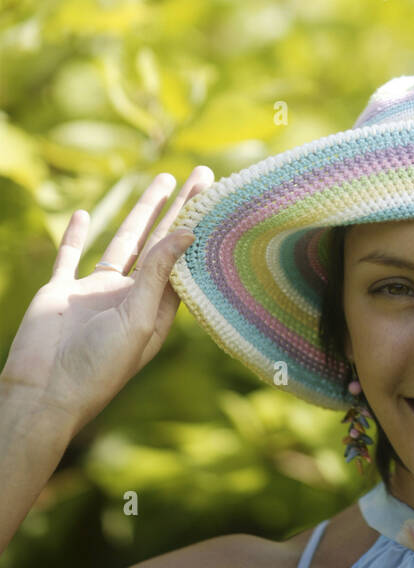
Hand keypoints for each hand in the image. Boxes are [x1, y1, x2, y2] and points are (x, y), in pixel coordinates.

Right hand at [0, 166, 212, 435]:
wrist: (42, 393)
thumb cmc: (98, 368)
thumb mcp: (137, 320)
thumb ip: (158, 274)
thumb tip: (189, 231)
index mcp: (155, 309)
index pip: (184, 257)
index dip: (199, 226)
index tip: (217, 195)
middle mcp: (130, 297)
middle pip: (161, 241)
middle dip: (179, 208)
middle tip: (202, 174)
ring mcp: (95, 293)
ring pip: (123, 241)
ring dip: (141, 213)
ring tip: (160, 180)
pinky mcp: (62, 292)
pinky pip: (70, 256)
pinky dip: (75, 235)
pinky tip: (81, 213)